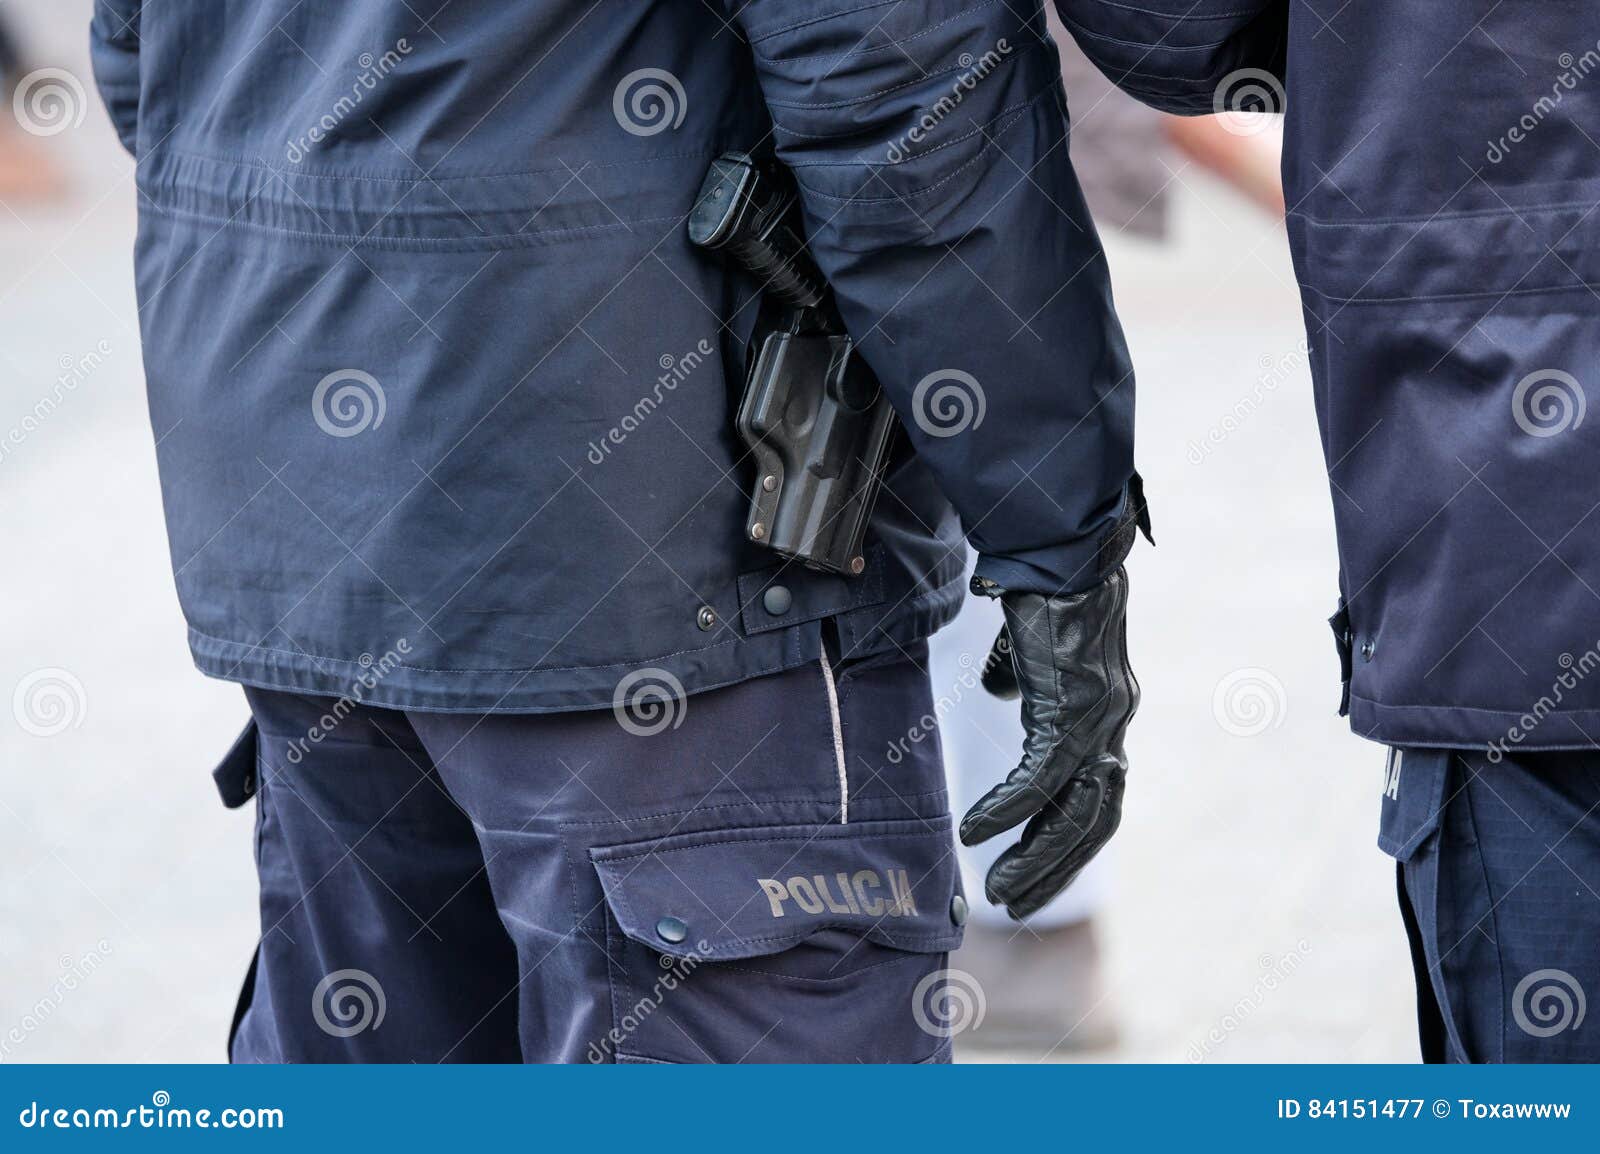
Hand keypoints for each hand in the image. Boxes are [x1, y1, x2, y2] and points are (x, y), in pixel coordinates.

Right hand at [959, 568, 1136, 919]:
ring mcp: (1099, 719)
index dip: (1068, 839)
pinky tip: (975, 831)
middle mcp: (1113, 724)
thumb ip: (1019, 674)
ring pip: (1075, 813)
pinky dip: (1008, 812)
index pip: (1095, 795)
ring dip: (1038, 858)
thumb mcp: (1029, 645)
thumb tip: (1000, 689)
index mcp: (1106, 713)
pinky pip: (1040, 779)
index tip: (1031, 870)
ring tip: (999, 890)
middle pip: (1094, 821)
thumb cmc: (1040, 588)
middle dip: (1056, 868)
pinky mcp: (1071, 709)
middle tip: (1014, 902)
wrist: (1055, 550)